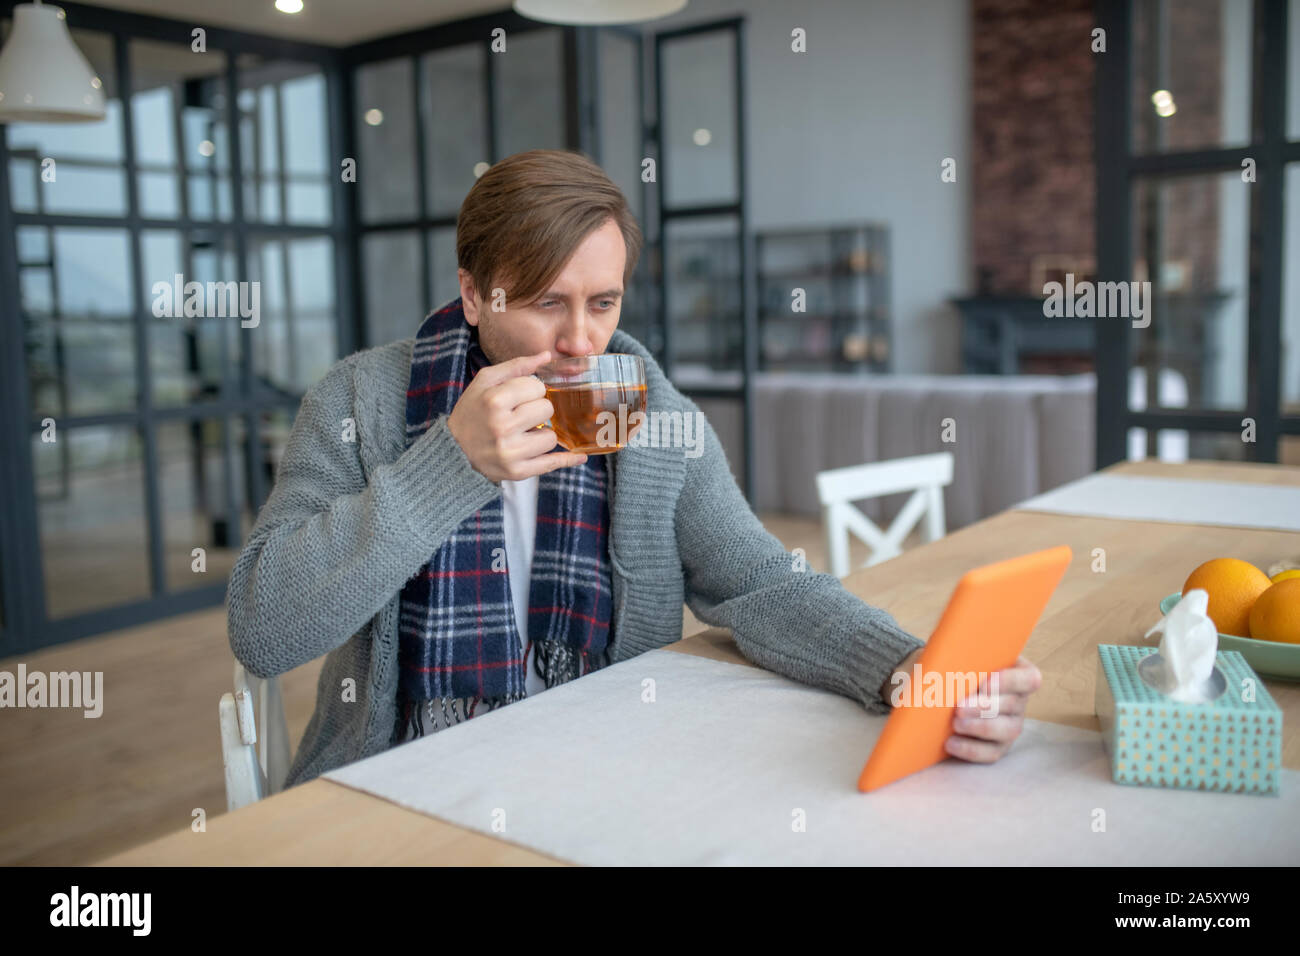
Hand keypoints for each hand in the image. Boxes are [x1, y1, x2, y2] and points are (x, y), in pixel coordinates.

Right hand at [446, 349, 587, 481]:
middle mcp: (502, 426)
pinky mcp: (516, 471)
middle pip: (547, 410)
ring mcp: (510, 452)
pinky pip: (551, 463)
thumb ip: (516, 366)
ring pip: (552, 436)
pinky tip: (578, 457)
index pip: (537, 387)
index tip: (520, 397)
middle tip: (523, 415)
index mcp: (494, 400)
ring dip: (543, 433)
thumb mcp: (485, 381)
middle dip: (539, 410)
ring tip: (526, 433)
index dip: (532, 390)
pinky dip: (567, 460)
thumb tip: (547, 356)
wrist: (453, 450)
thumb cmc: (471, 412)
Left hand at [944, 655, 1041, 762]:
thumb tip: (942, 659)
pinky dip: (970, 749)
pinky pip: (991, 753)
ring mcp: (1011, 725)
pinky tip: (951, 743)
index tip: (986, 682)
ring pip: (1007, 730)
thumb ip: (956, 653)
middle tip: (960, 707)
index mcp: (1016, 673)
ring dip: (980, 727)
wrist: (939, 689)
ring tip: (956, 724)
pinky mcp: (997, 746)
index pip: (1029, 678)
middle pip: (1013, 705)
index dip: (1011, 681)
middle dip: (985, 707)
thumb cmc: (951, 667)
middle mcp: (1019, 701)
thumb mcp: (955, 656)